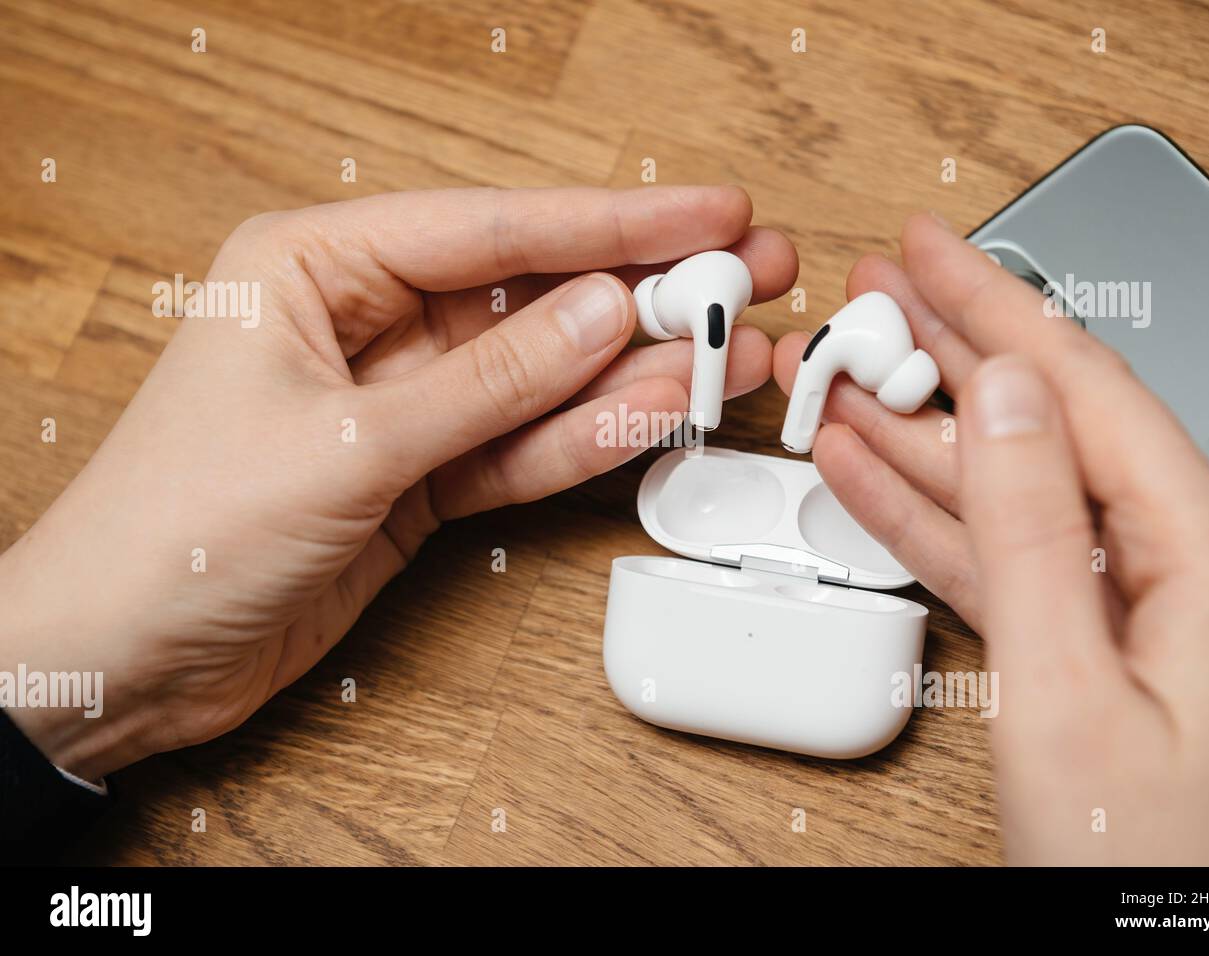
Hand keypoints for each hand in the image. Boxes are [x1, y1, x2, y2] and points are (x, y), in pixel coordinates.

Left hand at [1, 185, 796, 779]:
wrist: (125, 660)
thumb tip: (603, 314)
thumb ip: (491, 380)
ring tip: (730, 361)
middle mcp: (363, 324)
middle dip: (643, 292)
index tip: (709, 215)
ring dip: (633, 374)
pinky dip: (583, 440)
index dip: (614, 221)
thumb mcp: (351, 442)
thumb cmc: (178, 530)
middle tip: (748, 280)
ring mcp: (400, 405)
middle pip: (532, 296)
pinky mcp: (418, 476)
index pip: (492, 227)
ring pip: (540, 377)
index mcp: (315, 267)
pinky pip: (519, 447)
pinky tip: (657, 419)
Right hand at [774, 212, 1208, 863]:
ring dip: (921, 433)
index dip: (996, 308)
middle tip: (876, 293)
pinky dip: (930, 515)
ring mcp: (1132, 605)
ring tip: (845, 377)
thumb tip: (999, 398)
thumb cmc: (1154, 863)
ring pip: (1010, 487)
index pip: (1083, 391)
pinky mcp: (1085, 644)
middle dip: (953, 350)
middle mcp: (1183, 565)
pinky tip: (867, 474)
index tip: (931, 249)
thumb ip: (1031, 532)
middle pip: (1046, 422)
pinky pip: (1000, 555)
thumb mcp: (1070, 693)